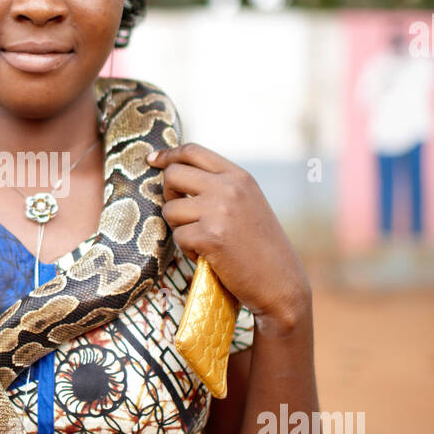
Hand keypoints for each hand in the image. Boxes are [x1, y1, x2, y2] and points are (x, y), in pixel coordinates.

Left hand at [148, 142, 309, 327]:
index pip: (193, 151)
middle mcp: (229, 188)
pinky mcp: (210, 237)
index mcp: (239, 176)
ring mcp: (219, 211)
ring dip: (179, 228)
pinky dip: (188, 250)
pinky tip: (209, 256)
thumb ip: (220, 186)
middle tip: (181, 213)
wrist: (280, 282)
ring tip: (202, 240)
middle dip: (168, 194)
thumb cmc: (260, 246)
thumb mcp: (247, 203)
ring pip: (170, 209)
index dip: (168, 155)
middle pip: (173, 174)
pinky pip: (178, 237)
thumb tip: (174, 172)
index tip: (152, 160)